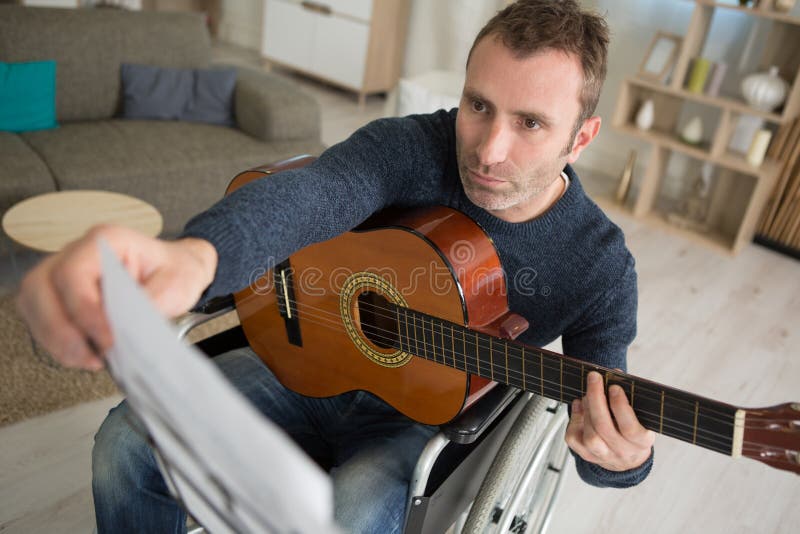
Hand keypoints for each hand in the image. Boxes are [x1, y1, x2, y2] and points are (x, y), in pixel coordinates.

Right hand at [16, 224, 217, 370]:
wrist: (176, 270)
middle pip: (39, 287)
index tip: (107, 339)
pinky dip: (57, 342)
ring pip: (33, 304)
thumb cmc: (174, 271)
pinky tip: (83, 355)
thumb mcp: (179, 284)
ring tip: (89, 359)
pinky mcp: (60, 295)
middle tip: (92, 356)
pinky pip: (41, 319)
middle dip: (60, 330)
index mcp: (107, 241)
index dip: (84, 311)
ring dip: (55, 339)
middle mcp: (76, 253)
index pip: (74, 273)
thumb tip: (127, 329)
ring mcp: (62, 272)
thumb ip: (153, 303)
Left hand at [565, 371, 654, 471]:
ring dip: (586, 410)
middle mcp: (623, 452)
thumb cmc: (633, 429)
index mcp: (641, 442)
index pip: (631, 428)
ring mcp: (604, 457)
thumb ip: (629, 396)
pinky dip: (574, 419)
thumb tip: (614, 374)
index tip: (614, 387)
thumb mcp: (640, 414)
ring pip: (590, 436)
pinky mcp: (586, 456)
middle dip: (596, 399)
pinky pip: (574, 439)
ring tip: (588, 394)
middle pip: (604, 428)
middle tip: (594, 378)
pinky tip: (579, 405)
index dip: (620, 406)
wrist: (627, 457)